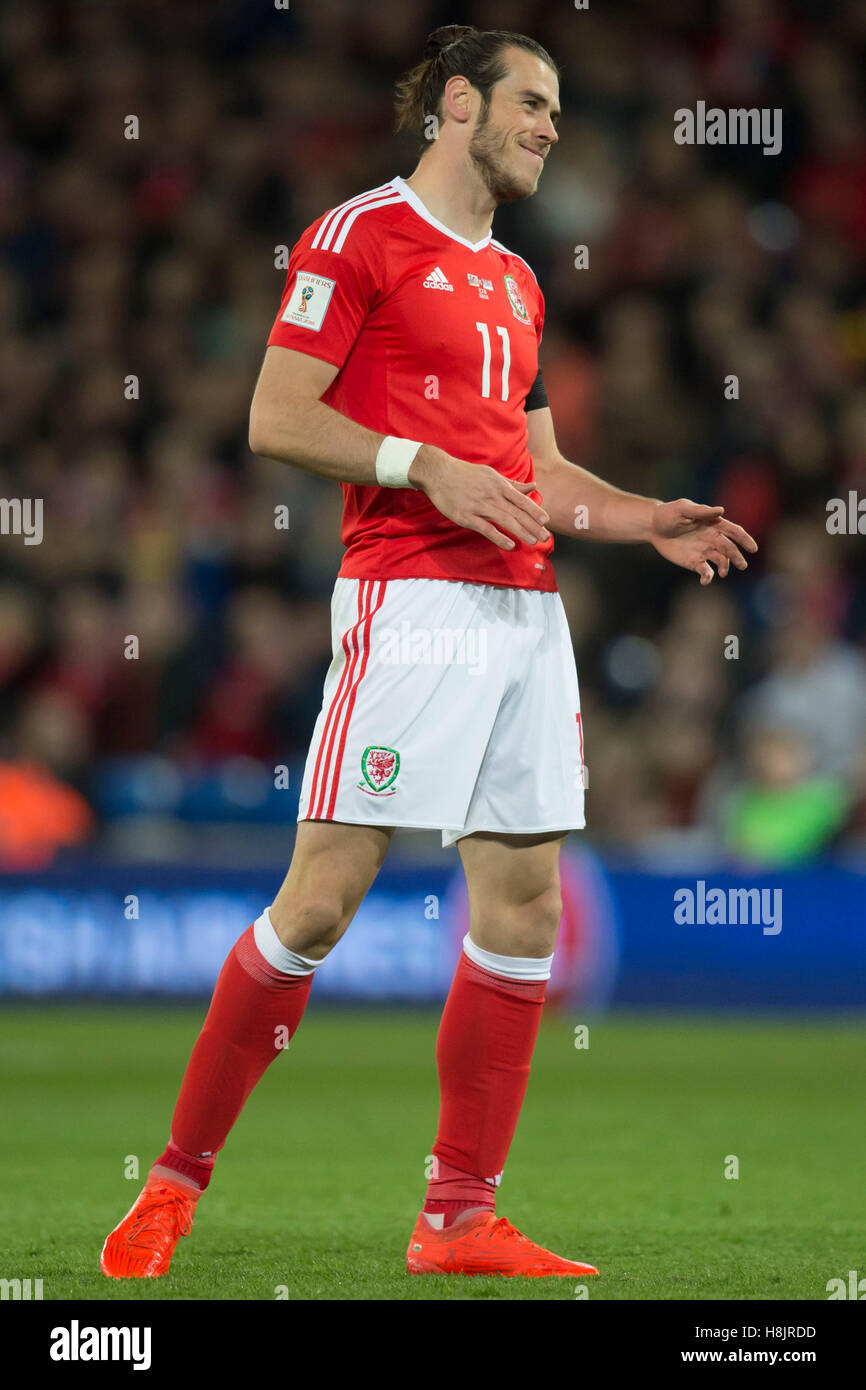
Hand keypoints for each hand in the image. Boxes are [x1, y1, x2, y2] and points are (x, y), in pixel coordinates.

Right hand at [409, 446, 549, 549]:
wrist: (439, 473)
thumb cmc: (466, 474)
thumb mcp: (491, 475)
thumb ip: (513, 484)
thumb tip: (533, 486)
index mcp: (499, 485)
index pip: (521, 499)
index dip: (534, 510)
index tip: (545, 520)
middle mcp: (491, 496)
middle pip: (516, 512)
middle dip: (532, 525)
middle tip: (545, 537)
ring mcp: (479, 507)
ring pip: (504, 521)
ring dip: (521, 532)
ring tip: (533, 542)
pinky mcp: (466, 517)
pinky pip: (486, 529)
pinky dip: (499, 537)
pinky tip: (510, 545)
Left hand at [650, 499, 757, 583]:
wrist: (653, 527)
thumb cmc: (669, 514)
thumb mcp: (683, 509)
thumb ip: (701, 511)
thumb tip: (721, 511)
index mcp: (713, 524)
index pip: (734, 532)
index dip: (745, 539)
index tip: (753, 548)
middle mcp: (712, 538)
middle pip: (729, 548)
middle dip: (737, 557)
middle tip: (742, 565)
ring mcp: (704, 551)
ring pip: (720, 561)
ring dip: (724, 568)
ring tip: (722, 573)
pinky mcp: (694, 562)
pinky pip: (705, 571)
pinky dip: (708, 577)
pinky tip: (705, 581)